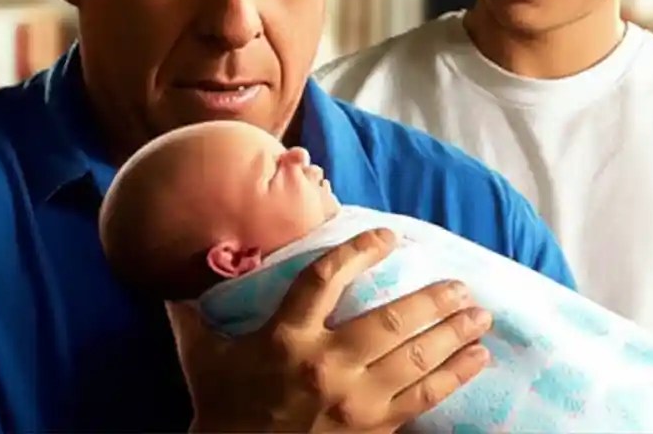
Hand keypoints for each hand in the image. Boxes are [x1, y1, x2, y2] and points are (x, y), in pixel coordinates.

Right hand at [167, 228, 492, 431]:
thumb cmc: (221, 409)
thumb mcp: (201, 357)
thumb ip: (194, 313)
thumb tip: (172, 273)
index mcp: (284, 339)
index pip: (323, 279)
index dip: (358, 252)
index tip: (388, 237)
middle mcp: (325, 366)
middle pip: (390, 321)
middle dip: (432, 299)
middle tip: (459, 283)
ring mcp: (354, 402)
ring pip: (416, 359)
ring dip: (453, 334)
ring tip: (479, 314)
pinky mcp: (372, 430)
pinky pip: (422, 399)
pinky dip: (454, 377)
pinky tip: (477, 359)